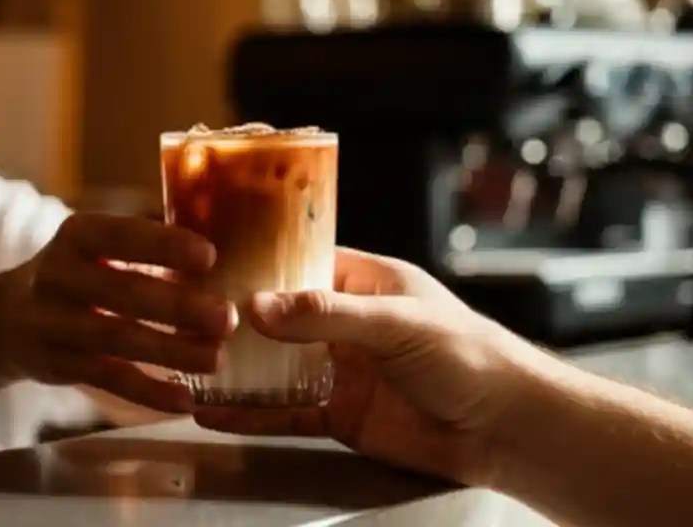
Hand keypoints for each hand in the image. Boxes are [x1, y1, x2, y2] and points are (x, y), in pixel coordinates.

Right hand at [0, 213, 236, 413]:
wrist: (5, 318)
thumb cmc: (78, 272)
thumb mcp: (96, 246)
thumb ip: (146, 242)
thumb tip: (219, 234)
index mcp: (76, 235)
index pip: (119, 235)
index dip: (163, 245)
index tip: (209, 256)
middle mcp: (58, 275)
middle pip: (120, 292)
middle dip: (176, 306)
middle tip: (226, 317)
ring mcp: (52, 322)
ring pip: (115, 338)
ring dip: (169, 351)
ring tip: (215, 358)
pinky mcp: (57, 364)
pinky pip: (107, 379)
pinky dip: (148, 391)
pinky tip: (185, 401)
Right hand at [195, 248, 541, 486]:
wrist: (507, 430)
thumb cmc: (472, 355)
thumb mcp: (396, 322)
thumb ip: (328, 313)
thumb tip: (262, 306)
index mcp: (365, 280)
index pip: (298, 261)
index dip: (256, 263)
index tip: (210, 262)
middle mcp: (346, 322)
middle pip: (277, 316)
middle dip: (235, 319)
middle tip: (186, 317)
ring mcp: (340, 370)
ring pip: (273, 367)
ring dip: (235, 368)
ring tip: (187, 364)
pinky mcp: (340, 415)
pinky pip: (285, 413)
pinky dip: (250, 414)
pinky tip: (215, 412)